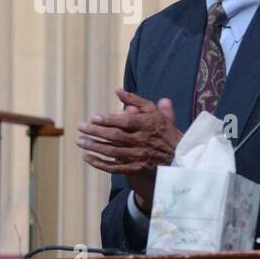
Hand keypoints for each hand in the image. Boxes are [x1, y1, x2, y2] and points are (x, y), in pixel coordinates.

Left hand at [77, 89, 181, 210]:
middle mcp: (143, 141)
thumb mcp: (156, 113)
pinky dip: (99, 163)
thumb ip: (137, 101)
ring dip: (94, 147)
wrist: (179, 157)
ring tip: (80, 142)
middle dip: (96, 132)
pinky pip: (114, 167)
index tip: (93, 117)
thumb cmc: (165, 132)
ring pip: (112, 152)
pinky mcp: (136, 168)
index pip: (125, 122)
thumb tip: (118, 90)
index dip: (109, 120)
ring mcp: (139, 156)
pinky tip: (87, 157)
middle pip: (115, 136)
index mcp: (148, 125)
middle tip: (80, 127)